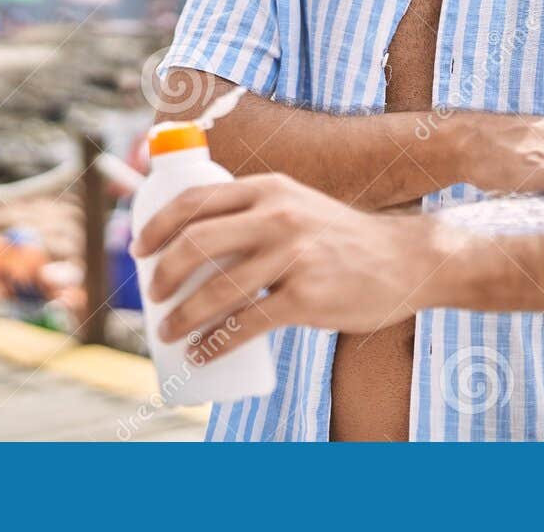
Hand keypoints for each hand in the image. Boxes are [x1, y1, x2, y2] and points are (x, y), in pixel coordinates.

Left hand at [131, 174, 443, 359]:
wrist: (404, 259)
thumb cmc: (340, 239)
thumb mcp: (297, 205)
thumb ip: (255, 213)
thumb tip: (195, 240)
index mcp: (268, 188)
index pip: (194, 200)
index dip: (157, 225)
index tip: (139, 249)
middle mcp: (278, 215)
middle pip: (196, 243)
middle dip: (162, 274)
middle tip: (152, 295)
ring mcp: (293, 256)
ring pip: (216, 289)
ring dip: (181, 317)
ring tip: (168, 333)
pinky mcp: (307, 296)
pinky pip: (247, 325)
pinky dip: (215, 343)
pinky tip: (201, 354)